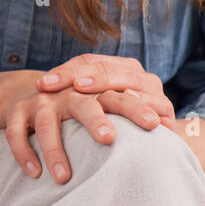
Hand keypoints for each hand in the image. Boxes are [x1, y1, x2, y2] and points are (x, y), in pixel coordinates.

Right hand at [4, 56, 172, 182]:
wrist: (34, 90)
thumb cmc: (85, 106)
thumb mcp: (108, 103)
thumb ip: (134, 112)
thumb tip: (170, 128)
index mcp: (96, 89)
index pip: (119, 93)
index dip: (135, 106)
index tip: (155, 124)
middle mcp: (68, 92)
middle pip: (83, 103)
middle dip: (95, 120)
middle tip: (109, 139)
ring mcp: (41, 101)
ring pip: (45, 122)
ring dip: (54, 149)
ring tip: (63, 178)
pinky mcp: (16, 110)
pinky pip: (15, 130)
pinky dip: (22, 151)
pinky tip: (33, 173)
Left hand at [34, 54, 175, 128]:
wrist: (152, 143)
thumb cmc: (112, 123)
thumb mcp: (93, 105)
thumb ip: (73, 92)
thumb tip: (38, 86)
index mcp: (118, 67)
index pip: (87, 62)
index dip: (63, 71)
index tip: (39, 84)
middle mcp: (137, 74)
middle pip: (104, 68)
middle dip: (78, 77)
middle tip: (55, 87)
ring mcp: (154, 90)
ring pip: (127, 80)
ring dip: (104, 83)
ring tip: (82, 89)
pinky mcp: (167, 112)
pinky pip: (154, 103)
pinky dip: (139, 101)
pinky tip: (123, 101)